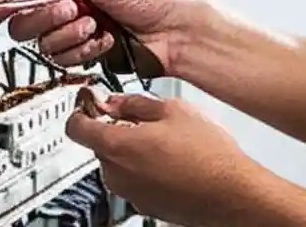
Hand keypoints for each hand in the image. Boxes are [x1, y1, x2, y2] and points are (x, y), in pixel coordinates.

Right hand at [0, 0, 191, 73]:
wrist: (170, 30)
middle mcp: (64, 3)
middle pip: (21, 20)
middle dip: (43, 17)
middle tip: (67, 8)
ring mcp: (72, 30)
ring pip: (42, 43)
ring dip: (68, 34)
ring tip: (92, 23)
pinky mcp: (81, 52)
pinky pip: (63, 59)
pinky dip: (84, 49)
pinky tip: (103, 39)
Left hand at [67, 94, 259, 225]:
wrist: (230, 193)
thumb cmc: (207, 156)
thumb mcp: (173, 110)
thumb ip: (135, 103)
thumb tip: (118, 101)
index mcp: (117, 146)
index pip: (76, 127)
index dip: (81, 111)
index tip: (89, 104)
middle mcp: (116, 174)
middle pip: (100, 145)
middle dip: (116, 130)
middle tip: (143, 119)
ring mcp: (130, 193)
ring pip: (118, 163)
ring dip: (133, 150)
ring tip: (166, 141)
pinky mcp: (145, 204)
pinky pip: (135, 180)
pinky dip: (146, 168)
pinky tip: (173, 160)